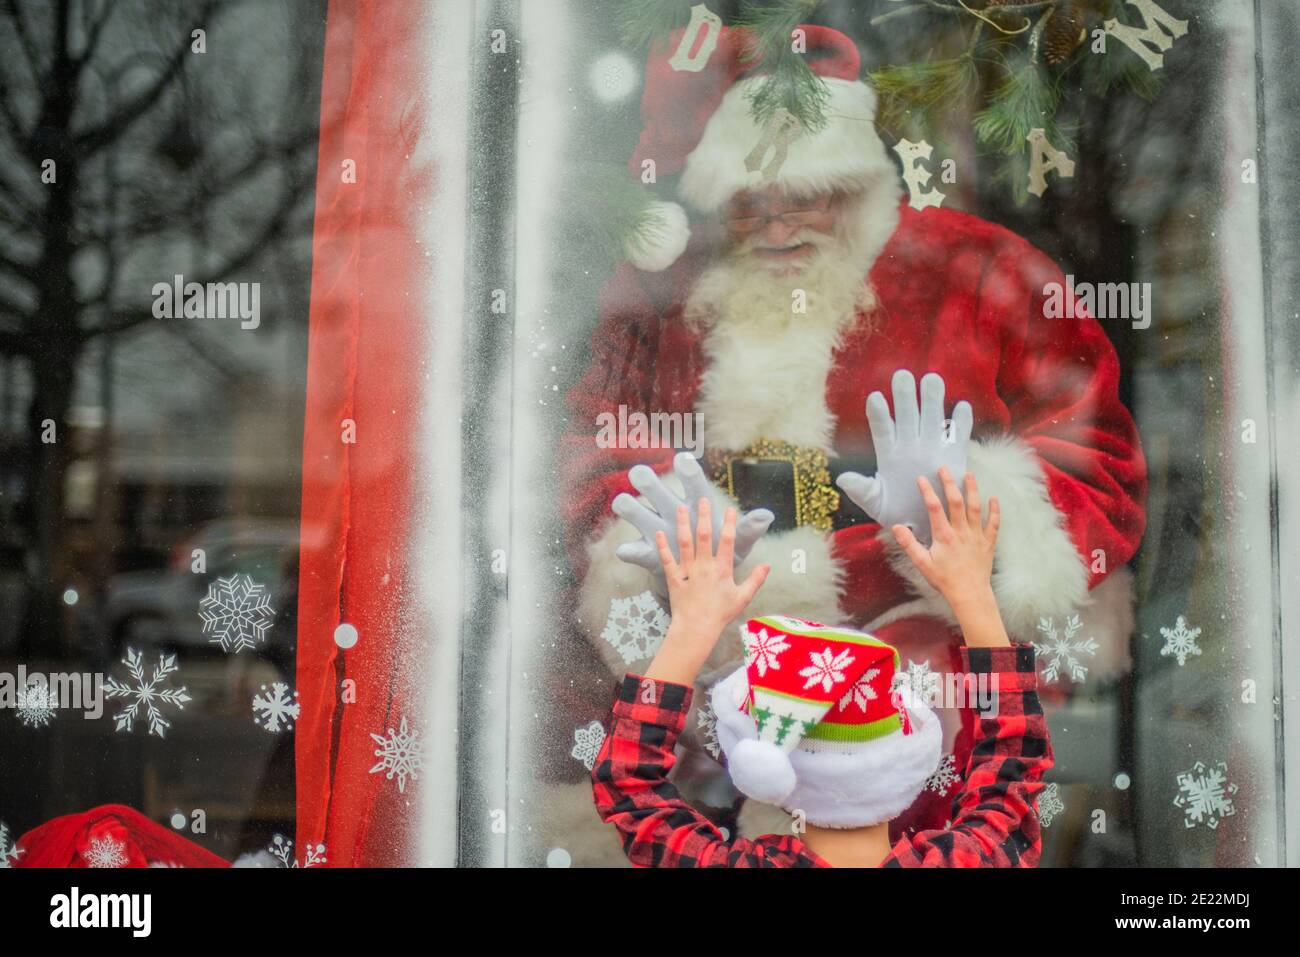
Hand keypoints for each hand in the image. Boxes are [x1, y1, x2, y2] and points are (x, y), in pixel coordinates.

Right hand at [612, 451, 773, 585]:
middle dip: (648, 482)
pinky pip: (636, 551)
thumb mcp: (739, 544)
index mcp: (697, 506)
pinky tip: (626, 551)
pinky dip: (631, 551)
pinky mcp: (649, 554)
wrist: (706, 579)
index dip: (688, 473)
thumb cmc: (723, 552)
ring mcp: (657, 531)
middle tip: (639, 473)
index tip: (683, 460)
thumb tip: (767, 516)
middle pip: (658, 492)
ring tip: (624, 503)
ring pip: (639, 514)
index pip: (693, 485)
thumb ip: (749, 530)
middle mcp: (672, 512)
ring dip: (631, 509)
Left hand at [643, 499, 770, 684]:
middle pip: (705, 536)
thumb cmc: (720, 614)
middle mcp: (705, 566)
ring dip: (683, 524)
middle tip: (702, 499)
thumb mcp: (742, 598)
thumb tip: (767, 566)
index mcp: (722, 569)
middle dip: (704, 516)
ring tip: (681, 508)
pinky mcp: (674, 578)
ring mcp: (688, 571)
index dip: (729, 523)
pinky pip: (667, 560)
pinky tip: (659, 533)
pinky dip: (663, 546)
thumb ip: (755, 580)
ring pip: (685, 543)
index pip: (727, 541)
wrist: (697, 629)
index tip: (730, 508)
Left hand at [835, 370, 971, 545]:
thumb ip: (861, 490)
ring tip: (932, 379)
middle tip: (902, 375)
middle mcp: (910, 446)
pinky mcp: (954, 455)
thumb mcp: (875, 503)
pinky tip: (961, 408)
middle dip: (904, 396)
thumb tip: (842, 478)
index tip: (874, 398)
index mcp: (889, 455)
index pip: (882, 430)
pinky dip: (961, 422)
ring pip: (931, 419)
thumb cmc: (895, 512)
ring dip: (932, 399)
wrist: (924, 524)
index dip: (879, 414)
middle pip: (907, 416)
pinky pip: (958, 435)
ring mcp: (932, 447)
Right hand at [891, 467, 1002, 634]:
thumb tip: (897, 527)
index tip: (922, 479)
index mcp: (944, 535)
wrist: (969, 594)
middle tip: (944, 469)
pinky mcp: (987, 542)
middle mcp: (961, 531)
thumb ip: (909, 544)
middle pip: (956, 501)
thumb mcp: (922, 563)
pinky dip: (994, 510)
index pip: (934, 507)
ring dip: (972, 489)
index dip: (927, 491)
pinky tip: (993, 498)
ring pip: (976, 507)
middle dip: (949, 483)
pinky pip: (993, 523)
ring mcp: (976, 535)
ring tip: (969, 475)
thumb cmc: (945, 580)